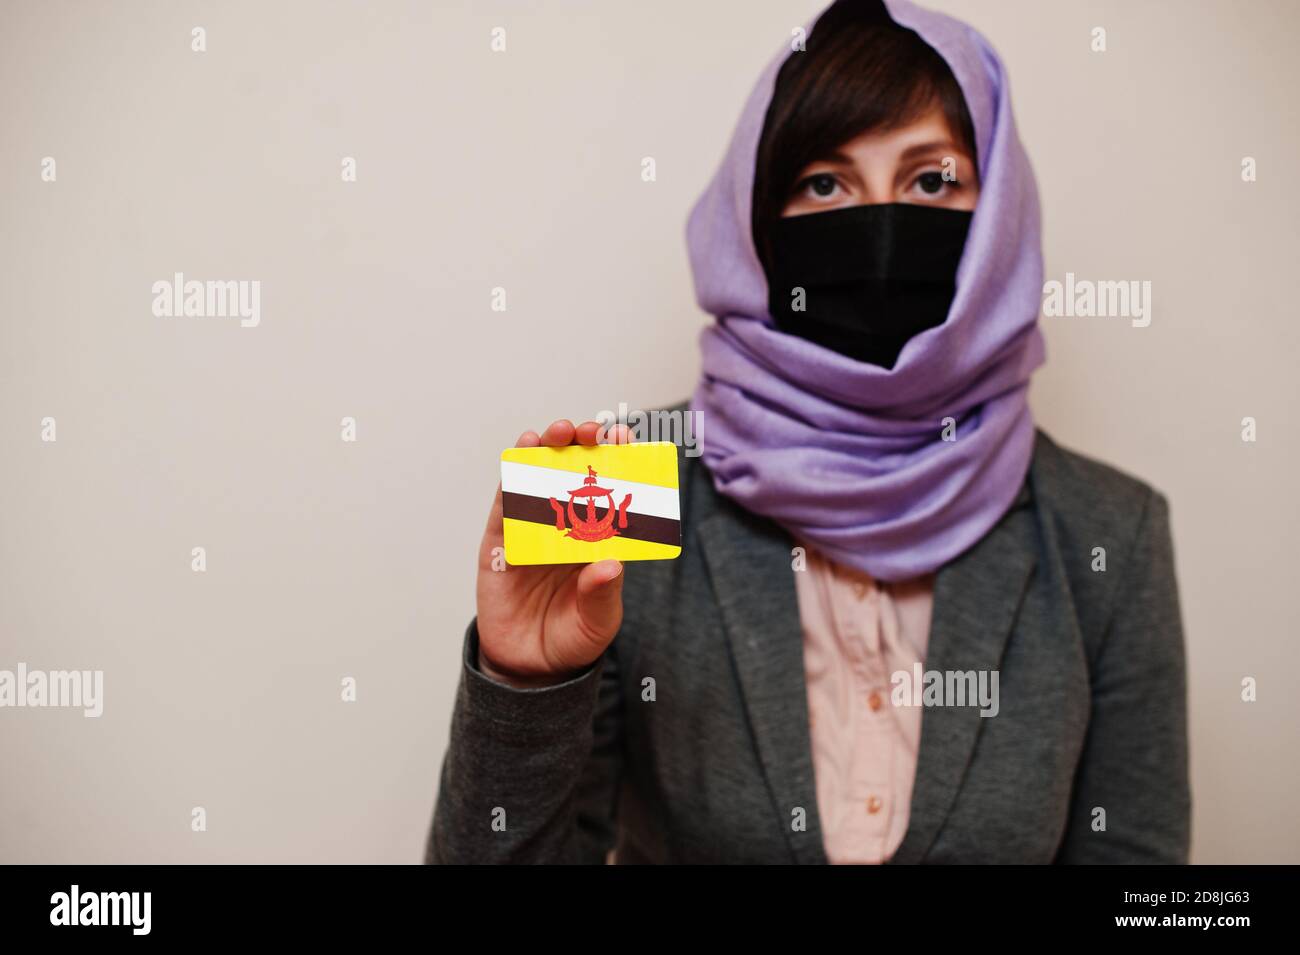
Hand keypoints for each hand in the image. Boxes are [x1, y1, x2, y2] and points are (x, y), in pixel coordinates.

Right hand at [475, 419, 629, 688]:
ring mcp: (532, 530)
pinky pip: (506, 502)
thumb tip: (611, 565)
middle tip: (593, 430)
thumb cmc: (571, 639)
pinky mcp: (500, 540)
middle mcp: (566, 526)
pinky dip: (512, 476)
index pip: (610, 490)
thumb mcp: (597, 622)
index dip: (617, 460)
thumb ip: (602, 594)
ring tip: (558, 432)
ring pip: (539, 478)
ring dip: (547, 449)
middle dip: (584, 445)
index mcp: (598, 539)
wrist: (527, 668)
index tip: (625, 437)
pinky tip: (521, 452)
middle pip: (574, 473)